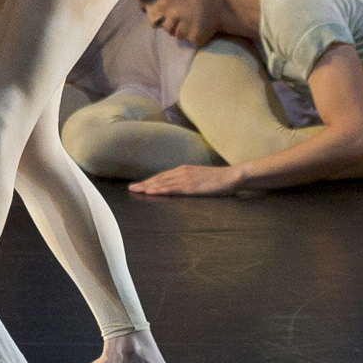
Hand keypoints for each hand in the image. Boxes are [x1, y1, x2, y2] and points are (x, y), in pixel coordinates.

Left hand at [129, 163, 245, 197]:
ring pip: (162, 183)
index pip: (163, 176)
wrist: (232, 176)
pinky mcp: (190, 187)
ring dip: (147, 187)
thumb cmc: (219, 180)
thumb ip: (190, 182)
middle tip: (131, 189)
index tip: (139, 185)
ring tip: (135, 190)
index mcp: (184, 170)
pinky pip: (172, 188)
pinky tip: (151, 192)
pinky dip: (159, 189)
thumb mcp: (201, 179)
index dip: (150, 181)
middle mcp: (182, 172)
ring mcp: (186, 179)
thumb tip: (183, 188)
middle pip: (159, 178)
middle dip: (144, 184)